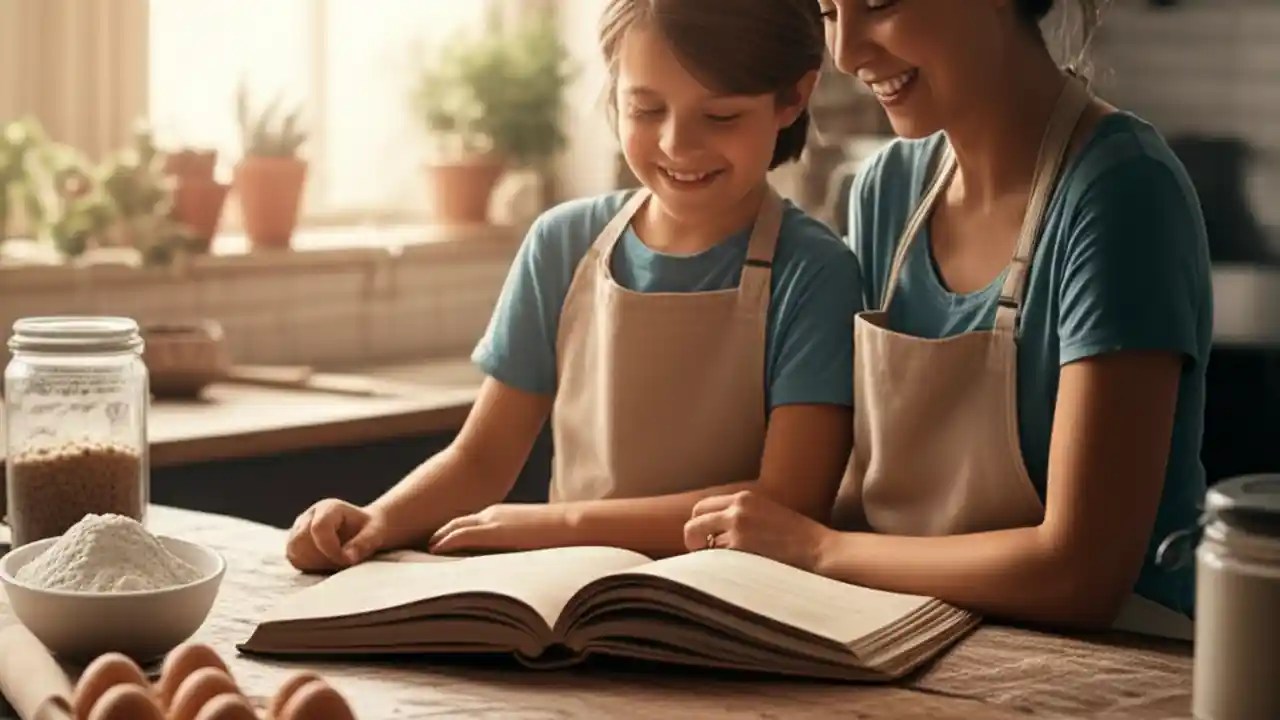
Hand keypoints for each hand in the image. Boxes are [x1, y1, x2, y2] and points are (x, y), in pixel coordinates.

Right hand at [285, 499, 386, 571]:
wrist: (364, 532)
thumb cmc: (370, 531)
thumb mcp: (375, 534)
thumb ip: (364, 543)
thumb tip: (348, 557)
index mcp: (329, 508)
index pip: (318, 528)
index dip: (331, 549)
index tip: (348, 560)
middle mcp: (309, 516)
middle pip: (301, 541)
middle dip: (322, 557)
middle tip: (342, 560)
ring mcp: (298, 529)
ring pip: (294, 552)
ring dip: (315, 563)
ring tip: (335, 560)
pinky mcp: (295, 544)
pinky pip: (294, 559)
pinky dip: (309, 566)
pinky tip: (326, 563)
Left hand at [429, 503, 572, 554]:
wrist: (572, 523)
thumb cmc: (557, 533)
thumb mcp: (529, 537)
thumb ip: (514, 544)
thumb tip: (509, 558)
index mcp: (500, 515)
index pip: (468, 522)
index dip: (450, 532)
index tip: (435, 543)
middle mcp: (492, 513)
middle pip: (456, 522)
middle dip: (438, 533)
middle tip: (422, 546)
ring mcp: (492, 520)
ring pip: (455, 526)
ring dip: (438, 537)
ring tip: (422, 550)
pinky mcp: (495, 530)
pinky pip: (463, 534)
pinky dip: (446, 541)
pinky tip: (434, 548)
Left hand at [683, 490, 831, 572]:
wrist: (821, 552)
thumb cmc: (799, 539)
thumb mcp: (768, 514)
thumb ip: (741, 517)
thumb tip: (713, 533)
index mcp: (744, 498)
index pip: (702, 506)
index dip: (700, 525)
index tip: (706, 540)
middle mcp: (737, 509)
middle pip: (693, 521)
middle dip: (693, 540)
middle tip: (703, 556)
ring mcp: (737, 528)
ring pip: (699, 542)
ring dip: (705, 556)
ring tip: (721, 568)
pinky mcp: (741, 549)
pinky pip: (713, 559)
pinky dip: (717, 568)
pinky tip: (731, 574)